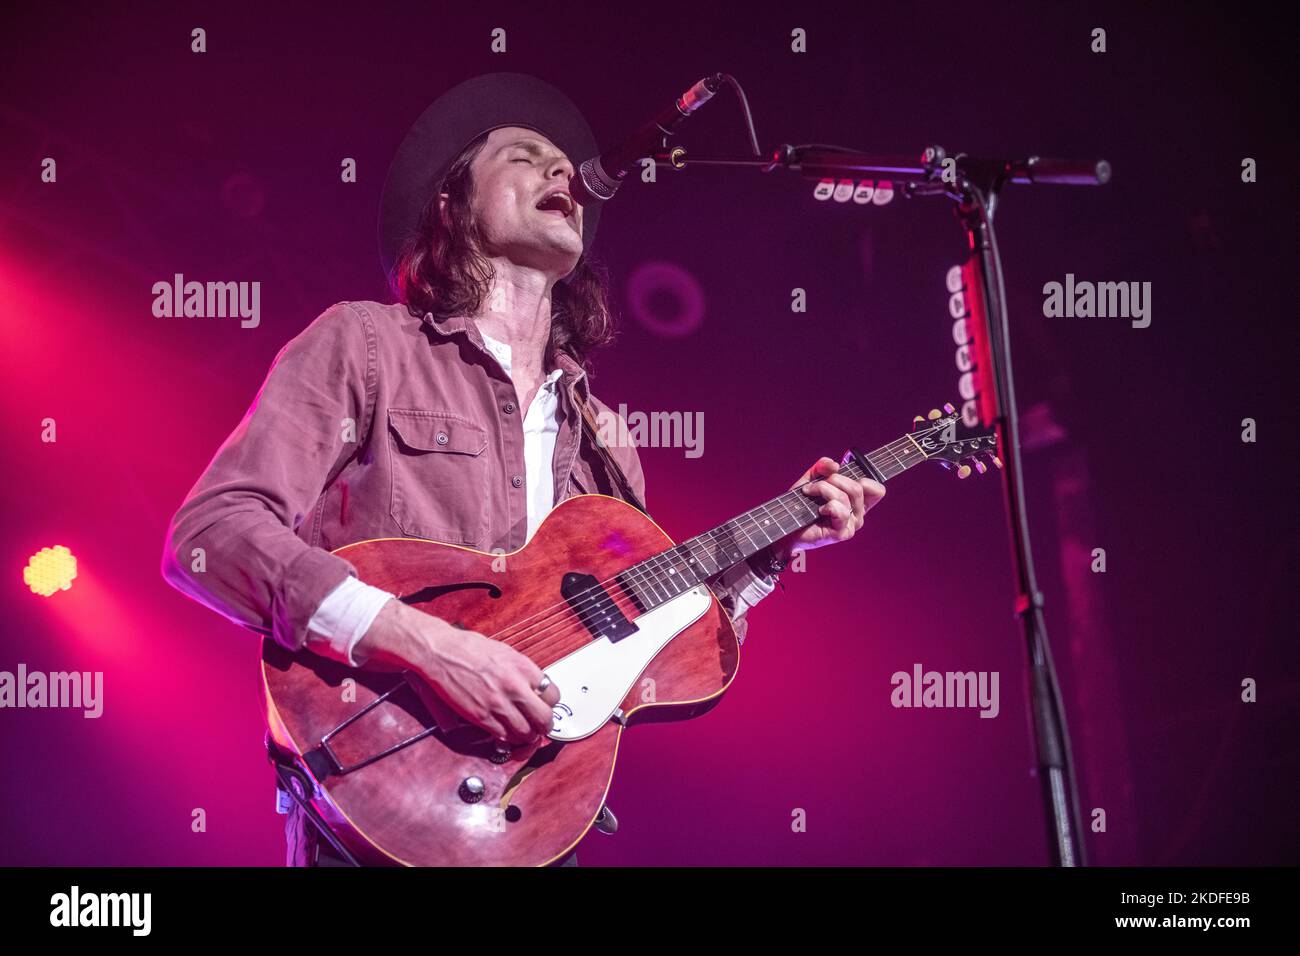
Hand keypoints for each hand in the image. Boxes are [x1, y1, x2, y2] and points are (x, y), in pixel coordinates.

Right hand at [355, 599, 560, 746]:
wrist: (441, 652)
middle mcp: (514, 686)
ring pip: (525, 733)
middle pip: (544, 718)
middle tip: (541, 726)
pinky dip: (507, 738)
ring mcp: (497, 703)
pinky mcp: (481, 716)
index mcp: (523, 667)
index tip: (544, 704)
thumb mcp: (505, 652)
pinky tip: (505, 732)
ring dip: (527, 735)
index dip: (550, 703)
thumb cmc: (469, 648)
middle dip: (545, 725)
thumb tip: (534, 686)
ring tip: (524, 731)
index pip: (553, 695)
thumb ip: (522, 671)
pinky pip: (503, 735)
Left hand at [771, 456, 885, 559]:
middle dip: (834, 479)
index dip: (863, 479)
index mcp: (857, 503)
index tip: (841, 477)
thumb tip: (834, 465)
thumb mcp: (812, 479)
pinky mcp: (841, 533)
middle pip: (858, 488)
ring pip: (845, 496)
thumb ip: (823, 467)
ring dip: (823, 489)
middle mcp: (858, 515)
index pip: (877, 490)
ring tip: (810, 493)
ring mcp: (851, 525)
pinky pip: (839, 510)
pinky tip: (817, 510)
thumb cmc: (801, 504)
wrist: (785, 524)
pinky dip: (826, 504)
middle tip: (817, 484)